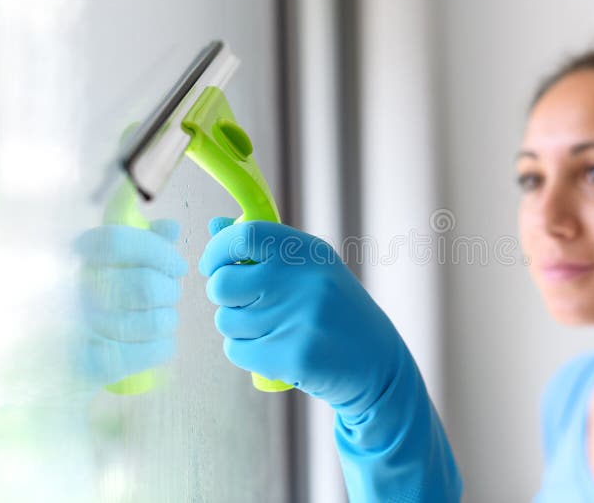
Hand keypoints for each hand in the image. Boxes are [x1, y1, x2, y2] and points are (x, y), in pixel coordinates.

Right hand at [72, 219, 186, 385]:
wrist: (49, 369)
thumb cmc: (89, 308)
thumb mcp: (108, 268)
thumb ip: (140, 244)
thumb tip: (170, 228)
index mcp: (70, 259)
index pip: (116, 240)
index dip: (158, 251)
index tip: (176, 266)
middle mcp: (68, 291)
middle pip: (147, 286)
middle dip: (169, 293)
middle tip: (165, 297)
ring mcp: (76, 331)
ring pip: (157, 322)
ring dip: (166, 320)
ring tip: (153, 321)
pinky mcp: (90, 368)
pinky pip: (156, 350)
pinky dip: (162, 346)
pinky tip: (149, 344)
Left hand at [200, 218, 461, 500]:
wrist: (379, 367)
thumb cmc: (337, 315)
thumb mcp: (312, 272)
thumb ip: (265, 250)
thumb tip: (214, 227)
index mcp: (310, 252)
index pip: (245, 235)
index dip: (218, 250)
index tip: (214, 265)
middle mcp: (306, 280)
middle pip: (223, 283)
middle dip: (225, 299)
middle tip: (248, 307)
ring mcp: (301, 319)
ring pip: (226, 321)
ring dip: (239, 330)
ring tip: (273, 332)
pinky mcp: (294, 356)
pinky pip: (236, 351)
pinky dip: (247, 354)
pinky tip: (276, 353)